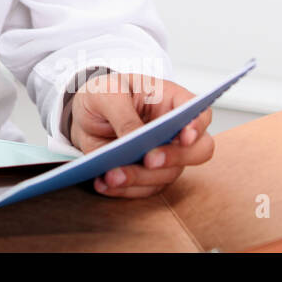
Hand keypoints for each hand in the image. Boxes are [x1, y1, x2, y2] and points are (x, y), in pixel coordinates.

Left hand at [68, 72, 213, 198]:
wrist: (82, 114)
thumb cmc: (103, 94)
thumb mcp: (107, 93)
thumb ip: (123, 114)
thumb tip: (135, 139)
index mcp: (171, 101)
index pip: (199, 113)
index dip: (197, 126)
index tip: (185, 137)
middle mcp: (174, 130)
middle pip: (197, 151)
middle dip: (175, 158)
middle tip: (149, 160)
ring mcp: (164, 155)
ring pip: (167, 174)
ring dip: (139, 178)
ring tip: (111, 175)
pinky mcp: (147, 175)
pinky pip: (144, 189)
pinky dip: (124, 189)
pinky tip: (104, 183)